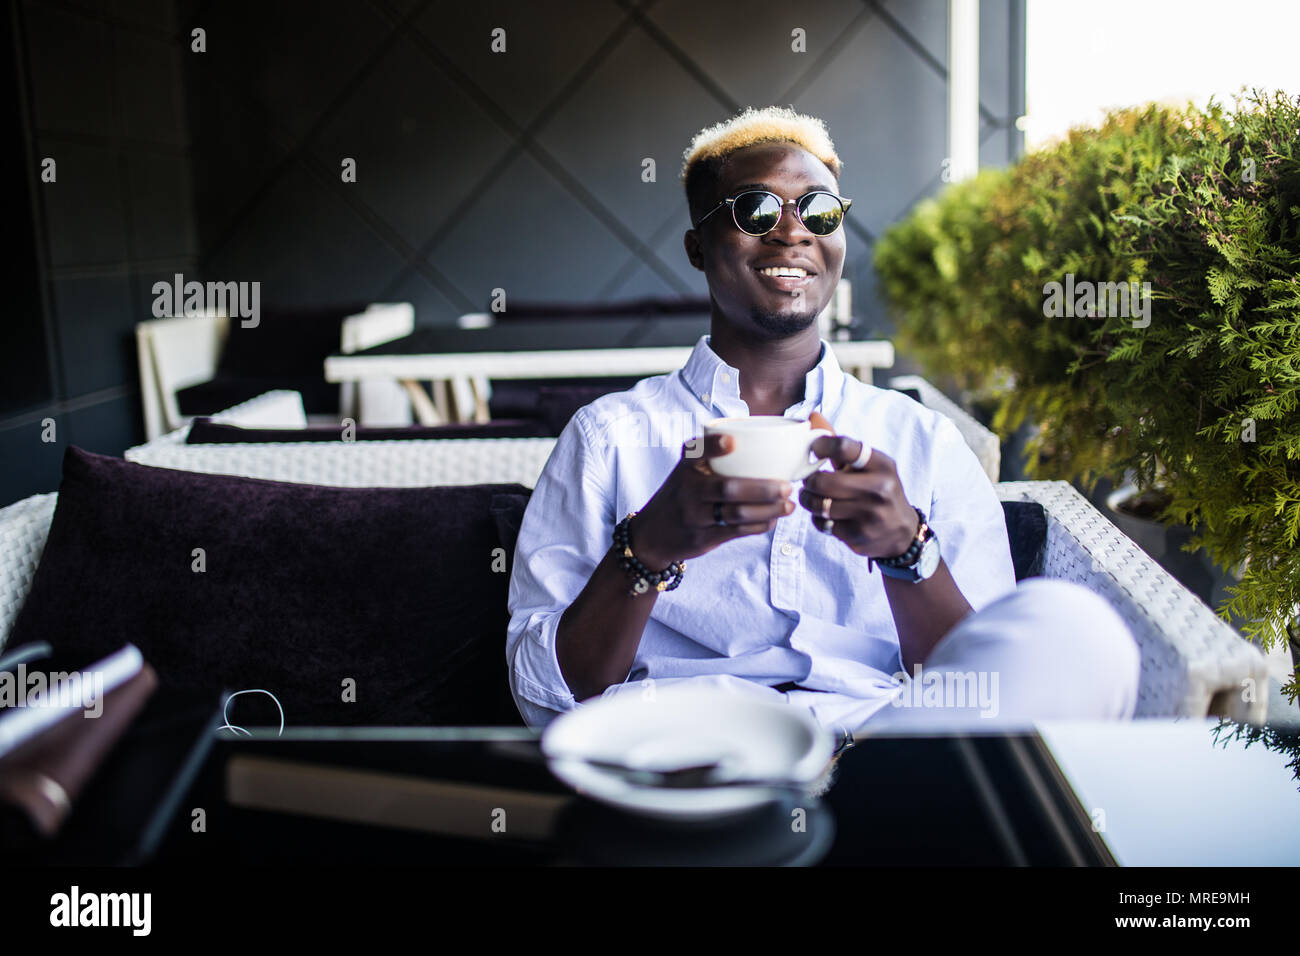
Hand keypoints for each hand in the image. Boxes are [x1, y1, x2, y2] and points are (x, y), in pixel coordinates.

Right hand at [628, 434, 794, 567]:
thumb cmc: (682, 495)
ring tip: (789, 505)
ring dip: (767, 510)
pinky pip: (736, 532)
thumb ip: (712, 455)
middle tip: (786, 486)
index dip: (713, 446)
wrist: (653, 534)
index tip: (732, 442)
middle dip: (761, 488)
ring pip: (736, 513)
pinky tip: (773, 520)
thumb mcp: (686, 471)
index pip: (696, 452)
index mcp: (686, 467)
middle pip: (727, 488)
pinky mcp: (703, 537)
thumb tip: (764, 443)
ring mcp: (695, 516)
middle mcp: (688, 490)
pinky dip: (758, 526)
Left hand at [797, 412, 919, 558]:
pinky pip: (823, 523)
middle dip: (810, 481)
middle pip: (824, 481)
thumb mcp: (871, 467)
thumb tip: (813, 418)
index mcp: (882, 465)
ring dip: (809, 500)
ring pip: (820, 504)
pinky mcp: (859, 535)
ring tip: (811, 497)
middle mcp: (879, 488)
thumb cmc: (879, 491)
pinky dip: (818, 518)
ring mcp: (869, 514)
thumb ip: (842, 448)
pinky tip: (824, 515)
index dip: (822, 446)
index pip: (845, 447)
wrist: (902, 532)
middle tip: (808, 481)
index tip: (814, 450)